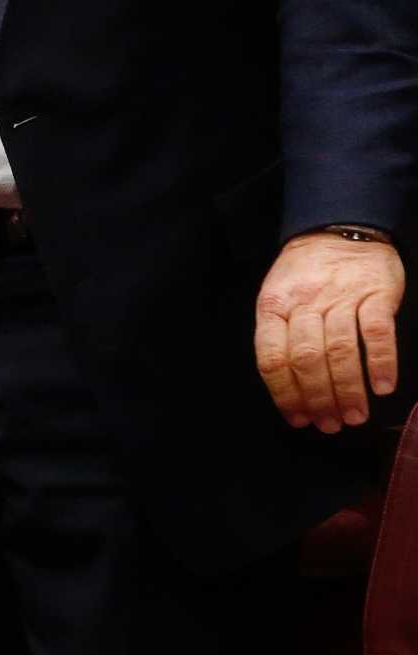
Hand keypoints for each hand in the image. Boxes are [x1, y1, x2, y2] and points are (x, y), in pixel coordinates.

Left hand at [254, 229, 403, 433]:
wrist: (339, 230)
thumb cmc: (306, 274)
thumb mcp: (279, 297)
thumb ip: (280, 336)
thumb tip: (290, 389)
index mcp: (273, 306)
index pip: (272, 358)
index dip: (284, 394)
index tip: (298, 418)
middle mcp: (304, 302)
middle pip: (307, 358)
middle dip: (318, 398)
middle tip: (331, 424)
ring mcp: (341, 297)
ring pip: (340, 349)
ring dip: (348, 389)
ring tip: (355, 415)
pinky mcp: (376, 293)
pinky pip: (377, 331)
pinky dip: (380, 362)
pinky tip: (382, 387)